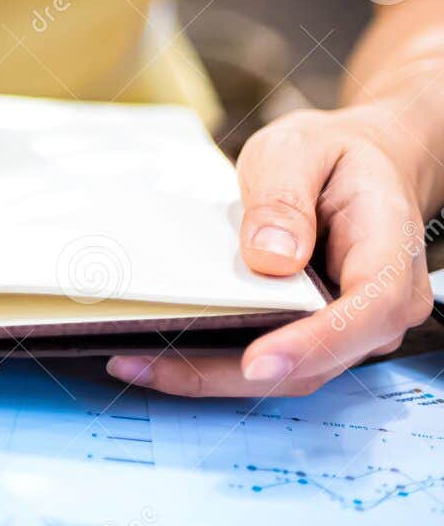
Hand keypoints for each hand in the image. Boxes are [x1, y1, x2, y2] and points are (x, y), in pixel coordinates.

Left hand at [107, 106, 435, 396]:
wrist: (360, 165)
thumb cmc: (332, 156)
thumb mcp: (300, 150)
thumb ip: (285, 197)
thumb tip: (271, 257)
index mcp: (390, 250)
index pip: (369, 310)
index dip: (313, 343)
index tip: (256, 362)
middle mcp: (380, 304)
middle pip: (318, 360)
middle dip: (232, 373)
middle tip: (148, 365)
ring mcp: (350, 328)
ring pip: (287, 373)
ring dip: (212, 376)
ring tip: (134, 363)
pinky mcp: (314, 335)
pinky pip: (269, 361)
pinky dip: (214, 364)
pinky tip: (157, 357)